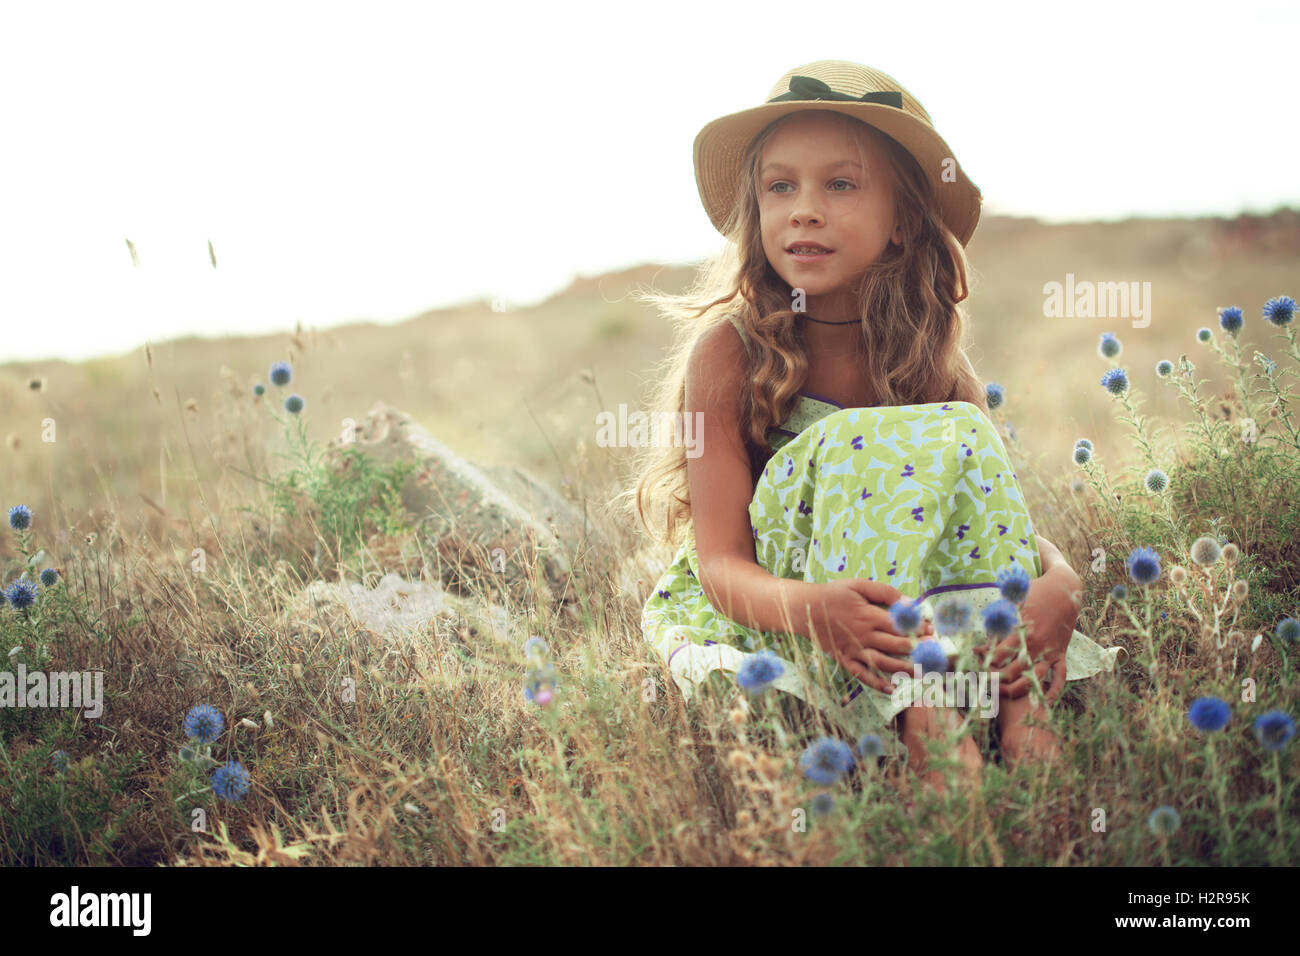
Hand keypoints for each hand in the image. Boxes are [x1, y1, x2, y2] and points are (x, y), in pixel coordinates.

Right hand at [802, 579, 934, 695]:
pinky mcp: (845, 660)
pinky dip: (877, 684)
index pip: (901, 625)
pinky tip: (892, 689)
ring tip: (923, 674)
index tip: (933, 632)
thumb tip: (910, 602)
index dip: (920, 629)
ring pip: (883, 663)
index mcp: (869, 615)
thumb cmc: (834, 594)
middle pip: (896, 646)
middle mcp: (864, 635)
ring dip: (905, 670)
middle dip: (918, 650)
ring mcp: (854, 650)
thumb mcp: (859, 585)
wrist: (804, 609)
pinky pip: (862, 675)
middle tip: (934, 653)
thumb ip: (886, 592)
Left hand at [978, 569, 1079, 702]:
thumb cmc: (1034, 593)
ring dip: (1017, 690)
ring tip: (1002, 693)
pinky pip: (1060, 678)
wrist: (1065, 590)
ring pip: (1033, 680)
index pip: (997, 656)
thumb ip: (998, 620)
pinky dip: (1054, 692)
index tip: (976, 656)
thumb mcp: (1012, 603)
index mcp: (1022, 633)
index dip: (983, 659)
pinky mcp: (1061, 655)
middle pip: (1011, 673)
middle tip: (982, 681)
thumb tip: (984, 635)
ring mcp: (1050, 653)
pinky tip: (1044, 702)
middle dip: (994, 680)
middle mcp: (1036, 647)